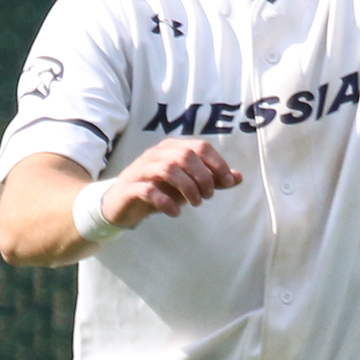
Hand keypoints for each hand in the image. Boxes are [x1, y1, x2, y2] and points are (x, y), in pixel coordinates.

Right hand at [101, 139, 241, 228]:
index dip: (218, 164)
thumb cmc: (158, 191)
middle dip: (203, 176)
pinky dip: (166, 202)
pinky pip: (149, 190)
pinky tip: (175, 212)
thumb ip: (211, 180)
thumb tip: (238, 178)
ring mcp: (141, 170)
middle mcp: (156, 155)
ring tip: (196, 204)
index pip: (200, 147)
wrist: (121, 205)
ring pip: (168, 169)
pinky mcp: (130, 188)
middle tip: (208, 196)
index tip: (228, 182)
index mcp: (172, 148)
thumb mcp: (187, 185)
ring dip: (188, 188)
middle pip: (185, 156)